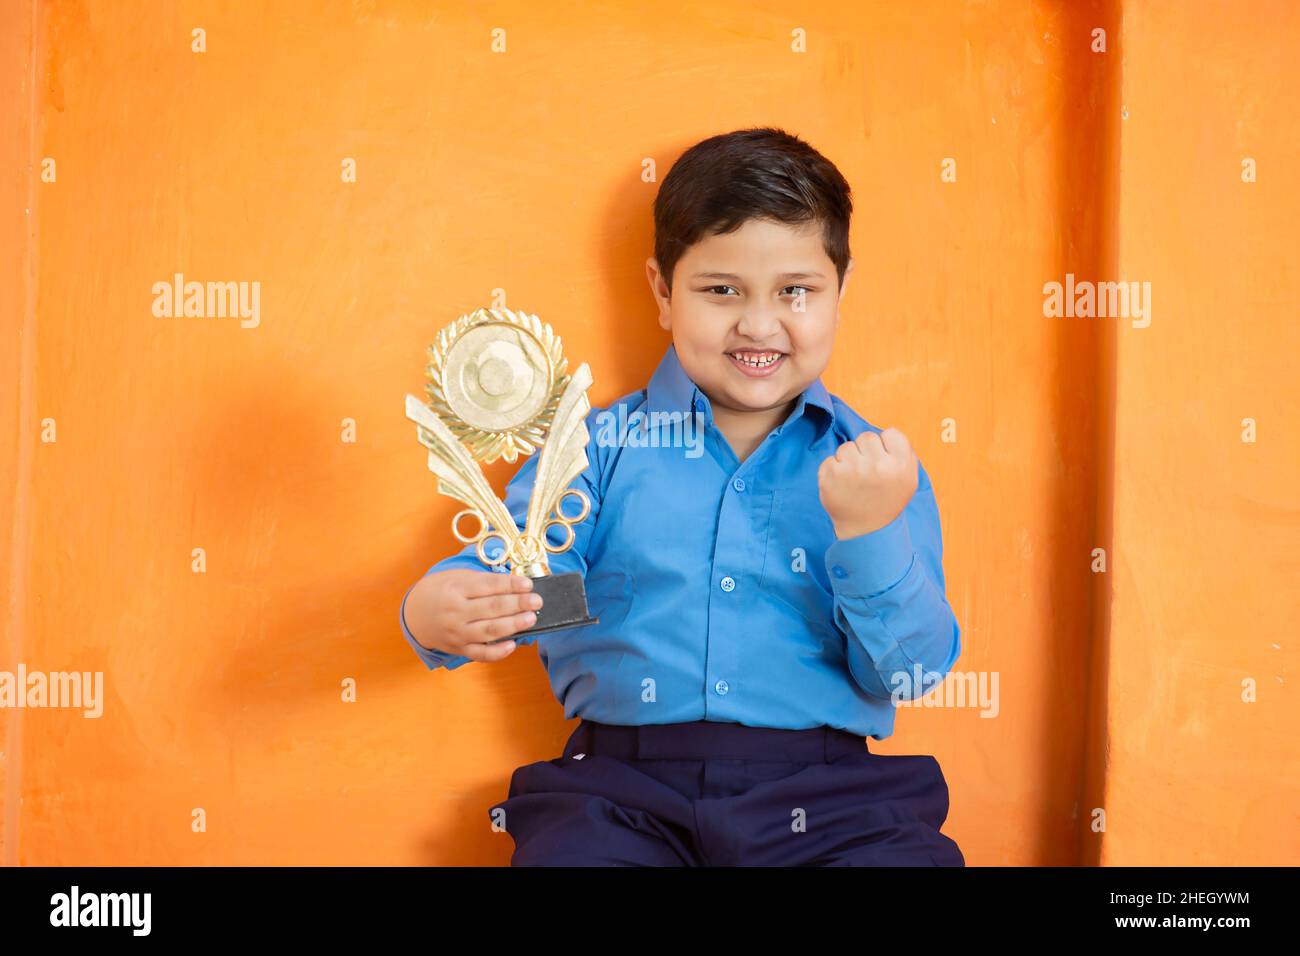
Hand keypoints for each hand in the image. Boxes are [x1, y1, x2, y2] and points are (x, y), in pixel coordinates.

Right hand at [404, 568, 542, 661]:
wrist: (414, 613)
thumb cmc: (441, 591)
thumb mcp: (457, 577)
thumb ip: (483, 581)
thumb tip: (515, 586)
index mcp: (456, 589)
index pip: (489, 586)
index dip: (511, 585)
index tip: (529, 585)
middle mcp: (456, 612)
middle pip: (492, 608)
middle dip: (518, 604)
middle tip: (537, 601)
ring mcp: (457, 633)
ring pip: (489, 631)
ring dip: (514, 625)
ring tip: (531, 618)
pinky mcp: (459, 649)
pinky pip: (481, 654)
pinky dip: (498, 652)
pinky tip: (513, 645)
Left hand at [817, 426, 918, 538]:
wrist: (867, 531)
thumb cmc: (888, 500)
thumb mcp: (909, 479)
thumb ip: (904, 452)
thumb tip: (887, 432)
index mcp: (900, 464)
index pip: (890, 433)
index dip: (885, 447)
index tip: (884, 463)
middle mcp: (878, 465)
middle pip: (866, 437)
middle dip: (866, 452)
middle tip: (868, 474)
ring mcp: (852, 470)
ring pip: (847, 447)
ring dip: (848, 461)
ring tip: (855, 481)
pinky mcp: (831, 476)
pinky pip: (830, 459)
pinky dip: (833, 471)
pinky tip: (842, 486)